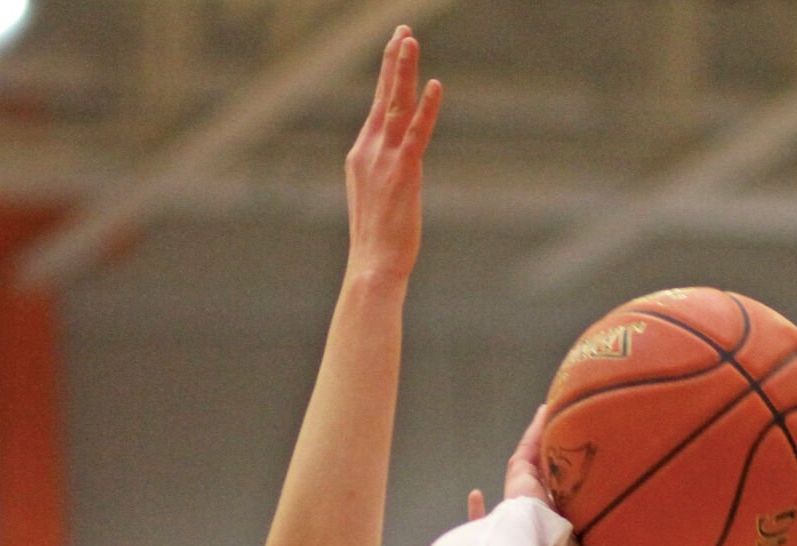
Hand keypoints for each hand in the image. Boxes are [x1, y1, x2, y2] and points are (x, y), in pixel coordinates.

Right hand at [343, 27, 441, 283]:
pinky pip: (417, 134)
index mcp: (361, 155)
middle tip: (403, 29)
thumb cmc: (377, 240)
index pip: (377, 106)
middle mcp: (369, 151)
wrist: (373, 266)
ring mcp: (384, 161)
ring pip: (396, 106)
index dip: (387, 75)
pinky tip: (435, 86)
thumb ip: (384, 173)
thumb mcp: (376, 197)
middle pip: (383, 96)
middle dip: (393, 60)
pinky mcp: (404, 173)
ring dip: (403, 71)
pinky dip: (426, 109)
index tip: (395, 46)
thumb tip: (396, 166)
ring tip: (409, 39)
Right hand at [493, 406, 660, 545]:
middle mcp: (548, 503)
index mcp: (565, 524)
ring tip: (572, 409)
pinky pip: (529, 445)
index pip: (580, 500)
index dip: (594, 486)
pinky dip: (537, 426)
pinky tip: (549, 407)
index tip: (615, 471)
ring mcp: (532, 487)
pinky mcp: (519, 475)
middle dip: (574, 455)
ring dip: (555, 434)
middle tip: (596, 434)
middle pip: (563, 472)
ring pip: (546, 455)